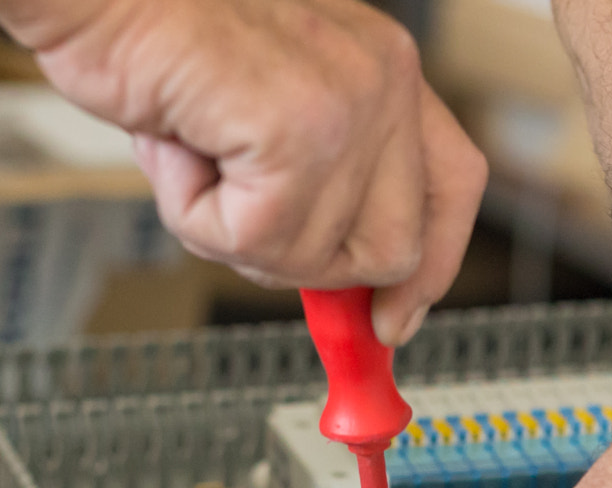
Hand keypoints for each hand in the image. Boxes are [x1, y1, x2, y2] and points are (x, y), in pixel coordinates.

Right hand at [0, 0, 486, 344]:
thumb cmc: (157, 42)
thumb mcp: (263, 114)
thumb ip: (319, 184)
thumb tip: (337, 282)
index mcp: (384, 67)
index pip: (454, 186)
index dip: (431, 269)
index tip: (395, 321)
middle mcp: (383, 77)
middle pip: (393, 249)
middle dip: (309, 266)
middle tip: (240, 224)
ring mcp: (348, 103)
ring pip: (316, 258)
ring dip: (233, 233)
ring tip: (194, 153)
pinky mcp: (296, 130)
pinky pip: (259, 241)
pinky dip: (198, 216)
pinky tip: (179, 149)